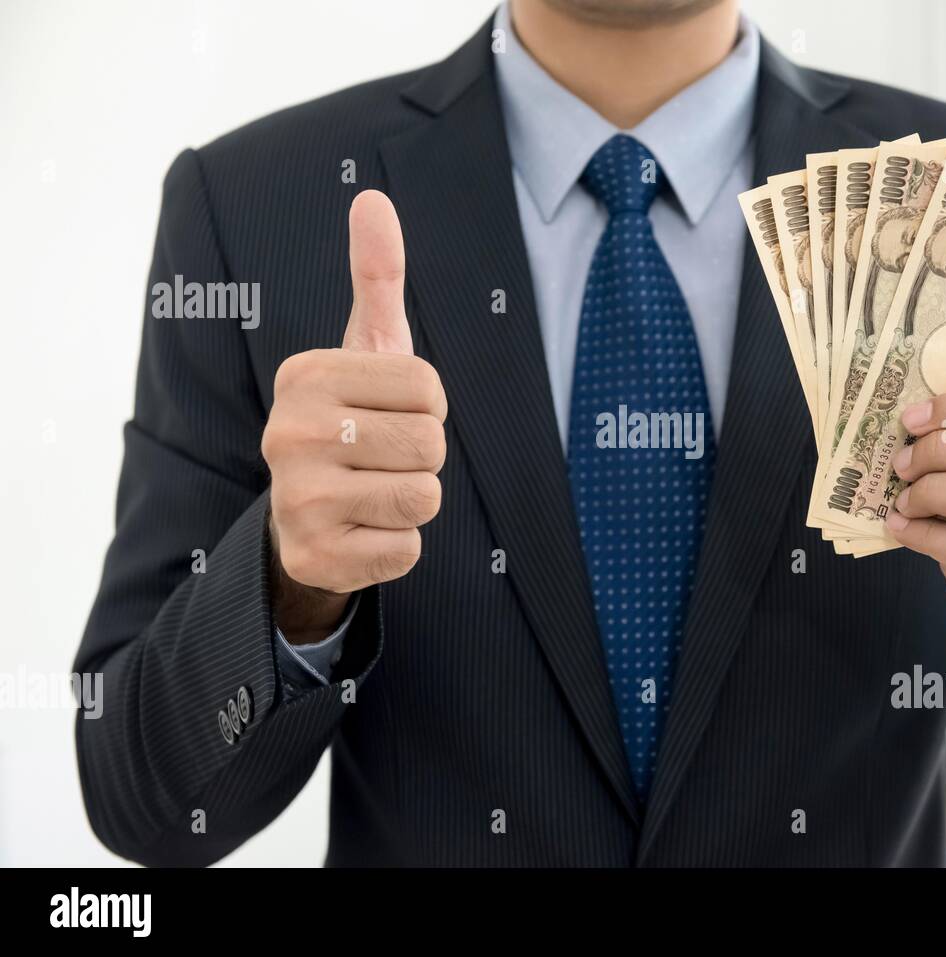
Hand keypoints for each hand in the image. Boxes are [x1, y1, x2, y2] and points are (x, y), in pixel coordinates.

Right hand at [262, 190, 446, 641]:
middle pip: (430, 443)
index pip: (429, 388)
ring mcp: (295, 500)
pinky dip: (398, 543)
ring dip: (414, 499)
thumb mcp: (365, 350)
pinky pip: (408, 547)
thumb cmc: (351, 420)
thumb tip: (373, 198)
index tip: (388, 412)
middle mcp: (287, 434)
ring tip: (373, 491)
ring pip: (425, 496)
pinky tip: (362, 531)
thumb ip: (376, 278)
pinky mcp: (314, 557)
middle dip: (423, 455)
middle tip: (381, 458)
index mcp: (304, 376)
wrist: (305, 518)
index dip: (428, 406)